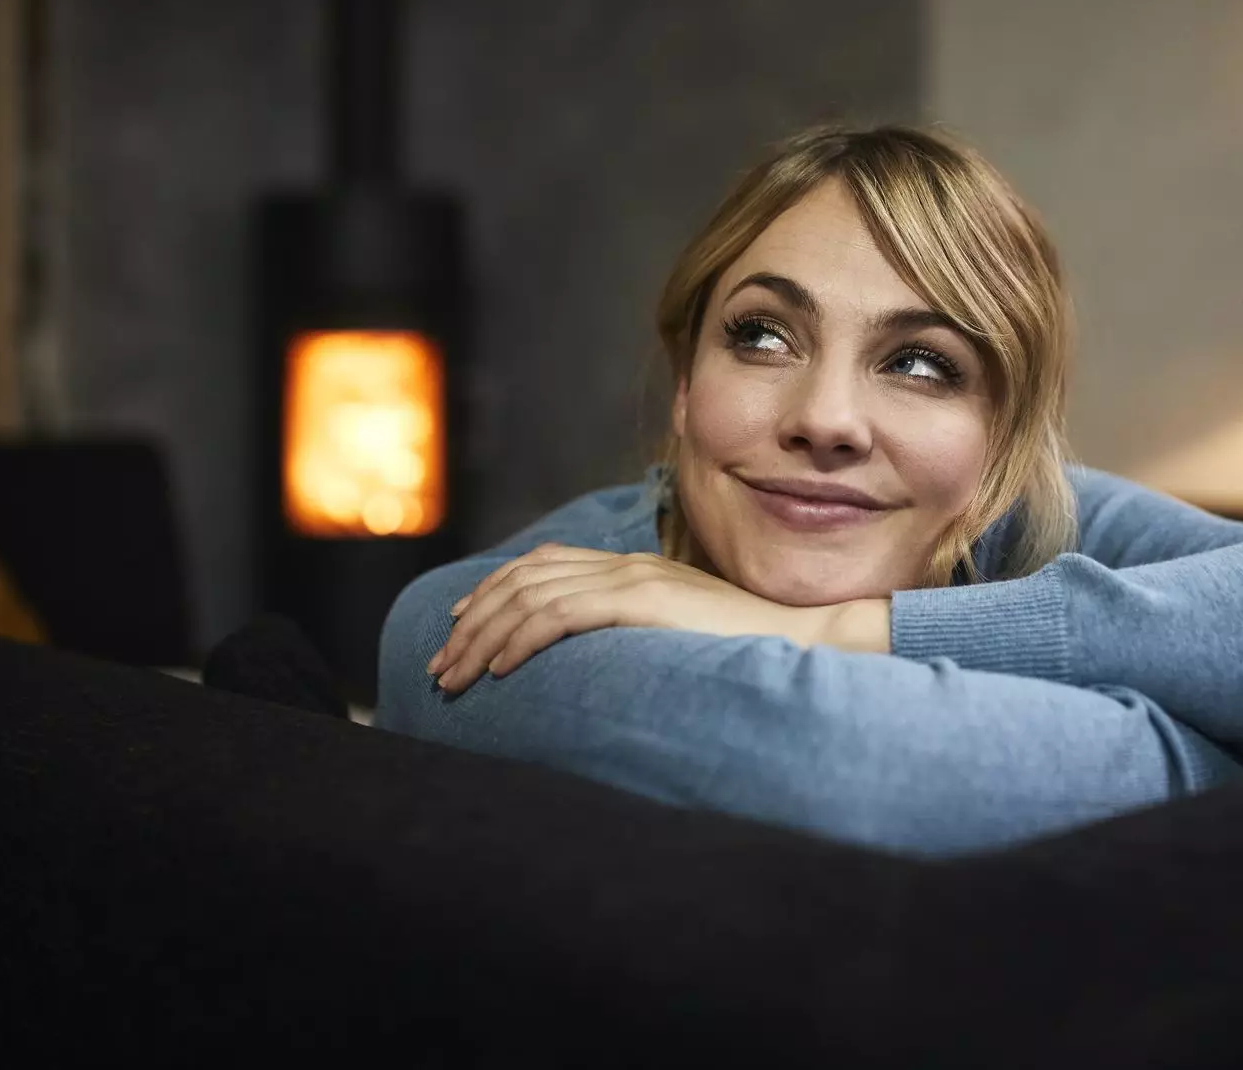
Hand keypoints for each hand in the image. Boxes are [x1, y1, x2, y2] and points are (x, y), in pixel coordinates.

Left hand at [425, 544, 884, 694]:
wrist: (801, 642)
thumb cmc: (745, 652)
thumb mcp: (676, 637)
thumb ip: (636, 635)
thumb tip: (595, 666)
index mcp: (632, 569)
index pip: (543, 565)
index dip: (491, 592)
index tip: (458, 627)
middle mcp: (627, 565)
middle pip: (524, 578)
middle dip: (472, 622)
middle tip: (441, 665)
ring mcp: (635, 580)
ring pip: (531, 596)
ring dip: (483, 637)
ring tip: (456, 676)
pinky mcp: (643, 602)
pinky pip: (562, 614)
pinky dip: (521, 639)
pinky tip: (500, 668)